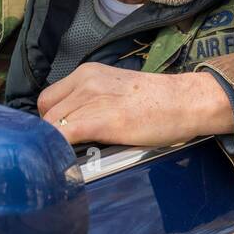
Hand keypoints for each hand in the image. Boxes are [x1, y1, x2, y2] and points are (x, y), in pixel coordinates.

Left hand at [37, 62, 233, 147]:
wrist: (186, 102)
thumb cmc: (158, 102)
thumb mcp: (116, 91)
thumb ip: (91, 102)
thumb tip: (72, 128)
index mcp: (87, 73)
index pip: (49, 98)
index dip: (50, 120)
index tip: (58, 136)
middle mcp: (85, 81)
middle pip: (47, 112)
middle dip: (52, 134)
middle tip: (66, 151)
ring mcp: (92, 99)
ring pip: (52, 125)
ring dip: (56, 144)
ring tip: (69, 158)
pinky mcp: (101, 120)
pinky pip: (63, 135)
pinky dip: (58, 149)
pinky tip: (65, 160)